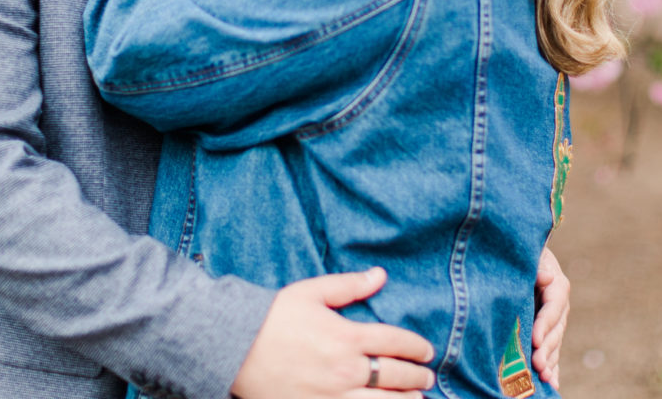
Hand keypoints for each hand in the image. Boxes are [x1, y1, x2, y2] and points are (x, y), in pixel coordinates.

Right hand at [231, 267, 435, 398]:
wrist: (234, 349)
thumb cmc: (273, 318)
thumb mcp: (311, 292)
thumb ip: (349, 286)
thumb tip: (380, 275)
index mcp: (346, 336)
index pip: (395, 341)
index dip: (417, 347)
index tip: (427, 350)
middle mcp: (345, 369)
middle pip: (395, 375)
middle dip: (418, 376)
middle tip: (427, 376)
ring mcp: (333, 396)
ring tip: (418, 398)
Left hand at [531, 247, 569, 388]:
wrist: (527, 257)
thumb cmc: (527, 254)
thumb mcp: (532, 255)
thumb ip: (537, 266)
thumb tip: (547, 277)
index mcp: (558, 287)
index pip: (553, 308)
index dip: (545, 324)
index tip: (535, 340)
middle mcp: (560, 307)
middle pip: (555, 331)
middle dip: (547, 350)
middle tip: (537, 365)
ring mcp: (556, 321)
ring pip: (555, 344)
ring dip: (550, 362)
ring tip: (543, 378)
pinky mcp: (549, 332)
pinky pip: (553, 352)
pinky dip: (553, 368)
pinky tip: (552, 384)